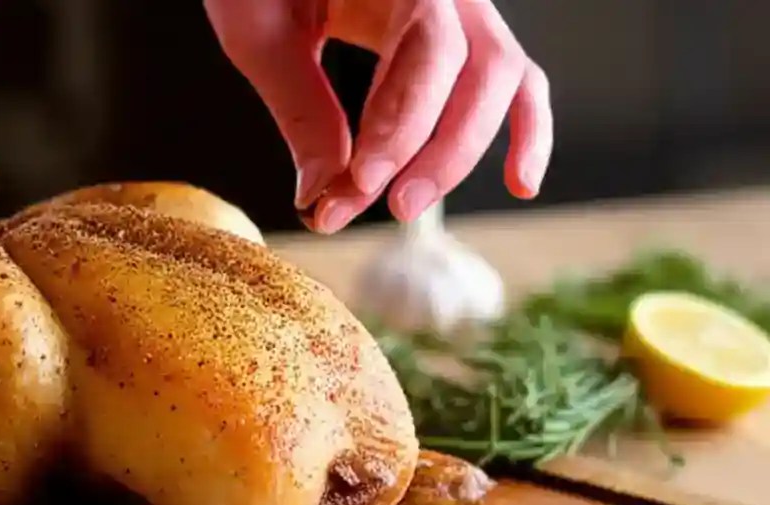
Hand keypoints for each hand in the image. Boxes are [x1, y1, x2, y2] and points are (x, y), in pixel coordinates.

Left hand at [205, 0, 552, 231]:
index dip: (402, 126)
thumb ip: (300, 110)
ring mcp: (462, 9)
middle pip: (481, 69)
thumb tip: (323, 194)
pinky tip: (519, 183)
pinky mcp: (462, 36)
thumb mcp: (258, 30)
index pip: (429, 48)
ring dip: (463, 153)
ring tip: (409, 205)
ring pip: (504, 80)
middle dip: (437, 152)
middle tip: (385, 207)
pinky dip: (524, 131)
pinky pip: (513, 80)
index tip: (360, 183)